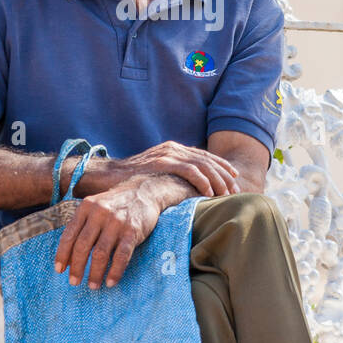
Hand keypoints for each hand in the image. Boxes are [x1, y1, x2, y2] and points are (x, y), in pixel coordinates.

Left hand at [53, 176, 162, 289]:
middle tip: (74, 282)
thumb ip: (82, 225)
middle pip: (83, 246)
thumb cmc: (115, 204)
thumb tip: (68, 257)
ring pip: (100, 253)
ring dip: (95, 273)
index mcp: (86, 207)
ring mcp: (117, 222)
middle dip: (77, 267)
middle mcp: (100, 213)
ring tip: (92, 286)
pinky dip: (115, 271)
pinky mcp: (133, 231)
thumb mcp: (95, 206)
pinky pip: (121, 255)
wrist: (144, 191)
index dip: (62, 254)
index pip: (69, 235)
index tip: (59, 270)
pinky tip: (111, 282)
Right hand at [84, 140, 239, 198]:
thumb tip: (187, 188)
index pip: (204, 156)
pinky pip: (190, 170)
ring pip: (202, 164)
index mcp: (174, 149)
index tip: (234, 179)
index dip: (221, 167)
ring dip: (217, 180)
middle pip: (207, 159)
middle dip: (224, 175)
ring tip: (224, 194)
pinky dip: (202, 181)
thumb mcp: (155, 174)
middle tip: (234, 190)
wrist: (108, 175)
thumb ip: (171, 176)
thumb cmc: (131, 180)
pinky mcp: (163, 163)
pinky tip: (209, 193)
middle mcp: (173, 148)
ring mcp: (168, 154)